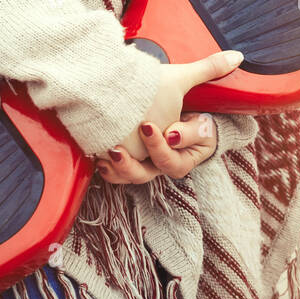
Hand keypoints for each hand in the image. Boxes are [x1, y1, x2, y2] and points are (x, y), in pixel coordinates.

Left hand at [96, 110, 218, 183]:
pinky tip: (96, 153)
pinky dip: (106, 163)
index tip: (146, 125)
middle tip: (116, 149)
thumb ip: (192, 132)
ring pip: (127, 175)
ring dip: (113, 168)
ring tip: (103, 154)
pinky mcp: (132, 156)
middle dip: (127, 164)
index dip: (156, 146)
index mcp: (180, 162)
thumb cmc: (198, 125)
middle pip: (142, 174)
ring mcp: (144, 163)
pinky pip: (116, 167)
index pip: (166, 160)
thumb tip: (172, 136)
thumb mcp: (203, 127)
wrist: (193, 123)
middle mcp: (159, 167)